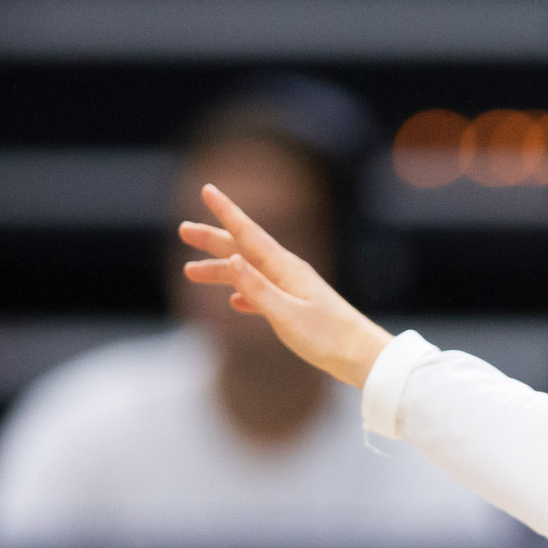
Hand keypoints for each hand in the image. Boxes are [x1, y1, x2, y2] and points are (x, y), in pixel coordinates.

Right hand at [179, 184, 391, 388]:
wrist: (364, 358)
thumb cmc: (328, 337)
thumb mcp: (286, 314)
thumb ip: (257, 289)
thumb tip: (231, 259)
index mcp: (286, 268)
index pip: (249, 234)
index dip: (226, 212)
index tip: (207, 189)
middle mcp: (289, 273)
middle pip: (244, 249)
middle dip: (213, 239)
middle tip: (183, 229)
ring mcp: (294, 290)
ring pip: (250, 273)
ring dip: (221, 271)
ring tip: (190, 271)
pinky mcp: (299, 309)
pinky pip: (264, 295)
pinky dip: (246, 294)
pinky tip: (234, 302)